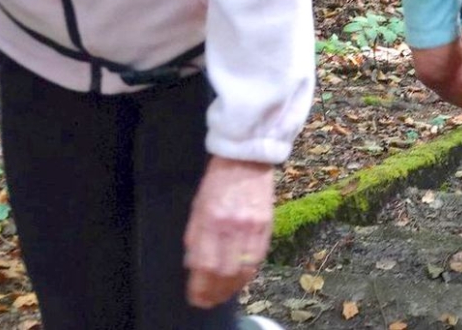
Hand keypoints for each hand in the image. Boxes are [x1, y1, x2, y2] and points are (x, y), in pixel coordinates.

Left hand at [184, 156, 275, 307]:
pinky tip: (239, 280)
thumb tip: (194, 266)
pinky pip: (258, 259)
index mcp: (211, 221)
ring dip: (232, 288)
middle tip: (208, 301)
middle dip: (215, 292)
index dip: (200, 287)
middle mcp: (232, 227)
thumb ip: (195, 238)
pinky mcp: (267, 225)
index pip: (204, 264)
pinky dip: (248, 274)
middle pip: (224, 272)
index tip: (196, 298)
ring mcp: (252, 227)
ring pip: (243, 270)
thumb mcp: (197, 209)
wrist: (246, 160)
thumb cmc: (216, 183)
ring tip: (223, 295)